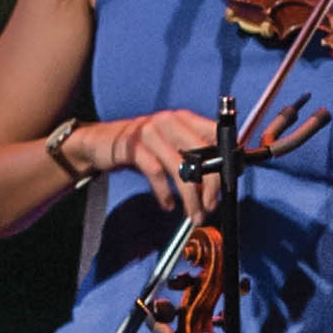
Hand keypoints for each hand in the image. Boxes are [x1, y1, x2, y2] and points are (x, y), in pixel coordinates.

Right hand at [89, 108, 221, 220]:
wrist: (102, 142)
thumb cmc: (142, 147)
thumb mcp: (169, 144)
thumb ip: (193, 154)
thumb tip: (219, 180)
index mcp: (184, 118)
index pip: (215, 133)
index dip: (227, 157)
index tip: (230, 181)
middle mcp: (169, 121)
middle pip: (202, 153)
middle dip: (211, 185)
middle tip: (211, 205)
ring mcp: (150, 133)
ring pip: (181, 168)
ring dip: (191, 197)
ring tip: (194, 214)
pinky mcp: (133, 147)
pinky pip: (156, 174)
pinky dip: (165, 194)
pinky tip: (168, 205)